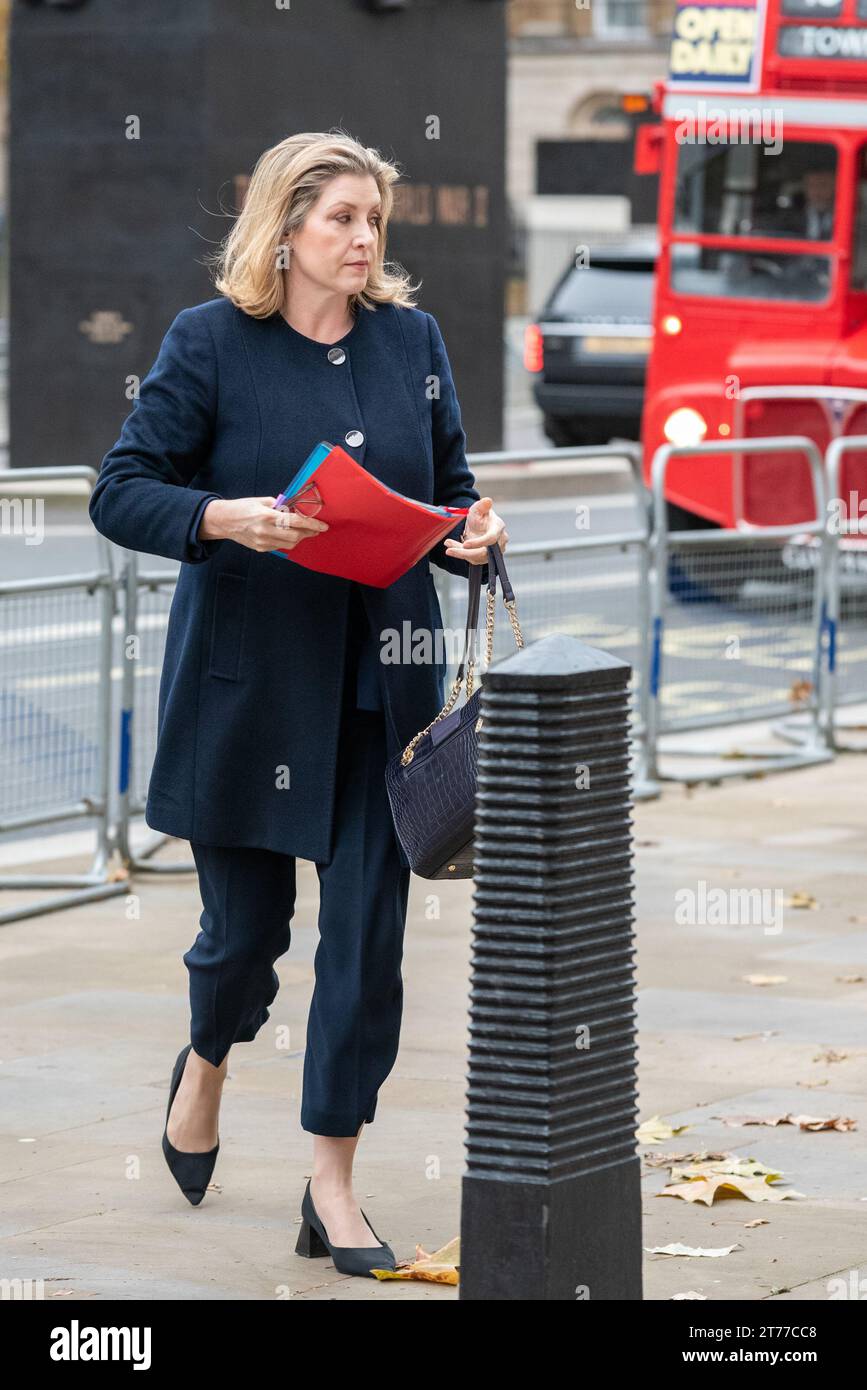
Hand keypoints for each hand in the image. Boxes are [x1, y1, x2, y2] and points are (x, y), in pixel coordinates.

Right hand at [199, 497, 329, 552]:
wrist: (224, 521)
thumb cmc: (243, 507)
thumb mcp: (262, 501)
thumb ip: (280, 506)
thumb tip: (296, 510)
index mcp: (267, 516)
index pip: (296, 522)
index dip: (312, 524)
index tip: (323, 526)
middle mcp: (266, 531)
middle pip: (296, 536)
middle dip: (309, 533)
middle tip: (316, 528)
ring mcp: (263, 542)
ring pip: (290, 544)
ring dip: (300, 538)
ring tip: (303, 531)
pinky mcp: (261, 549)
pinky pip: (280, 547)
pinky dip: (288, 541)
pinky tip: (288, 534)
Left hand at [443, 496, 507, 564]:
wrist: (479, 525)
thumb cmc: (481, 516)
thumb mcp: (478, 508)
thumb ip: (482, 505)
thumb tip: (487, 501)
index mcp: (498, 528)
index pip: (491, 539)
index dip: (478, 543)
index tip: (465, 544)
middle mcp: (499, 542)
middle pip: (483, 553)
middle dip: (465, 553)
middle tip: (449, 550)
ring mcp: (493, 552)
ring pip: (476, 558)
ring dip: (460, 553)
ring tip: (448, 545)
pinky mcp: (485, 558)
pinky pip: (472, 559)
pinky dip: (460, 554)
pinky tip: (452, 547)